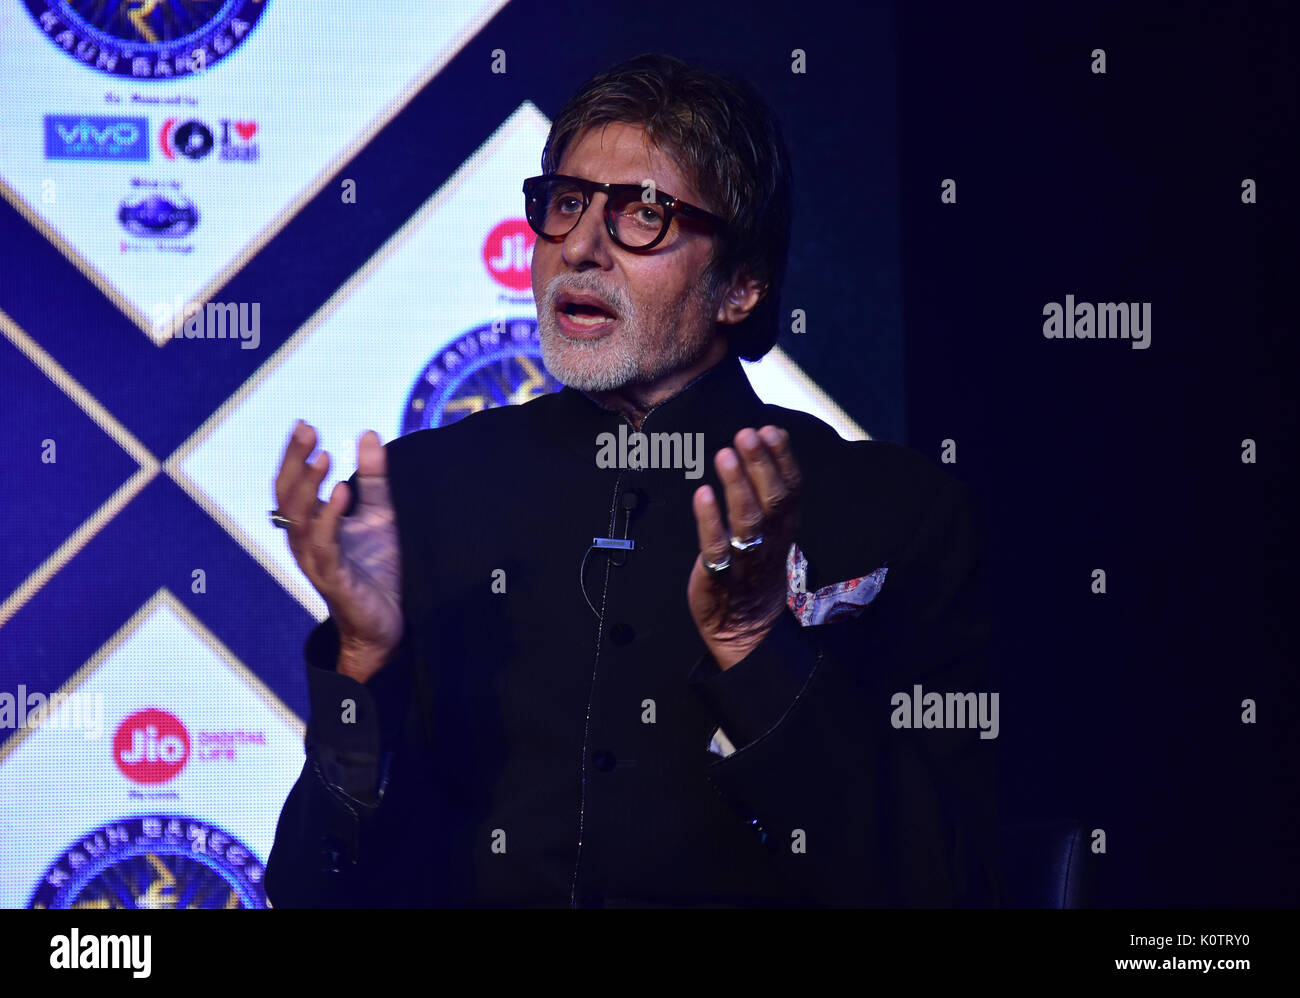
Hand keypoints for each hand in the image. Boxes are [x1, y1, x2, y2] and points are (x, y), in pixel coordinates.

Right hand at [274, 422, 402, 683]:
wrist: (386, 622)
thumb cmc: (377, 570)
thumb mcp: (381, 515)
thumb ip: (374, 478)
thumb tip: (368, 434)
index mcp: (312, 525)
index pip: (293, 484)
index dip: (295, 455)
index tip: (305, 425)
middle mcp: (305, 541)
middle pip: (287, 496)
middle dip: (294, 461)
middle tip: (306, 430)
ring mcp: (316, 561)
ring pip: (299, 519)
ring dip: (309, 486)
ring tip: (323, 458)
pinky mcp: (334, 579)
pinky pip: (325, 545)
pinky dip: (331, 518)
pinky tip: (342, 494)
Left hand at [688, 425, 800, 669]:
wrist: (746, 628)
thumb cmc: (753, 569)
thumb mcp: (771, 531)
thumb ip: (767, 491)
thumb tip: (760, 443)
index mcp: (785, 527)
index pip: (792, 488)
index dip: (783, 459)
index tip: (771, 430)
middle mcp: (771, 541)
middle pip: (773, 500)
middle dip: (761, 465)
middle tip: (746, 434)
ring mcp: (746, 560)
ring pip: (748, 521)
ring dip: (738, 485)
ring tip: (725, 454)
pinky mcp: (720, 576)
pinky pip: (717, 548)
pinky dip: (710, 520)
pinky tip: (703, 494)